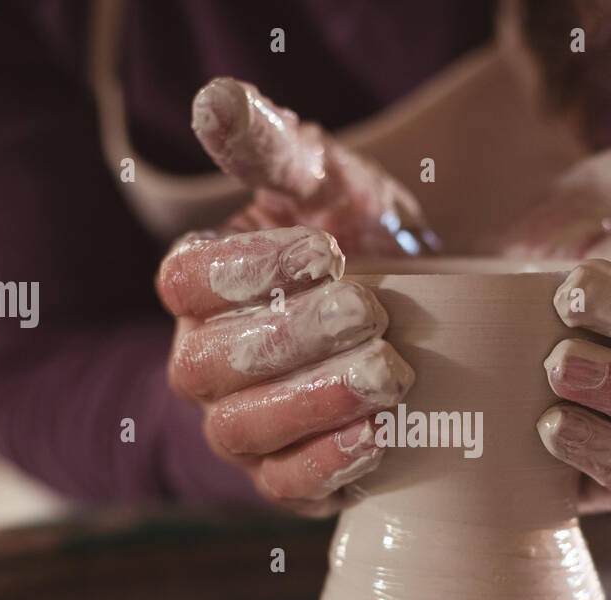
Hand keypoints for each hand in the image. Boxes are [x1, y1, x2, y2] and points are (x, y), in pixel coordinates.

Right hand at [158, 78, 426, 515]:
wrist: (425, 319)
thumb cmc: (364, 246)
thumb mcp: (330, 187)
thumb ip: (279, 151)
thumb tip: (217, 100)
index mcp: (199, 287)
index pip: (185, 282)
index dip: (249, 270)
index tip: (329, 252)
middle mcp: (201, 363)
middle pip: (209, 363)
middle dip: (293, 338)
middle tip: (372, 313)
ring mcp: (238, 426)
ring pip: (241, 430)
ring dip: (315, 402)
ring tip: (390, 375)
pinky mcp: (282, 478)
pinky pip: (283, 486)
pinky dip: (327, 465)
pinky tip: (379, 436)